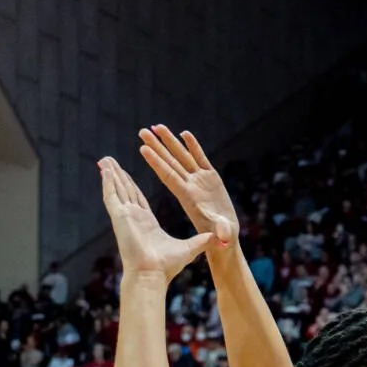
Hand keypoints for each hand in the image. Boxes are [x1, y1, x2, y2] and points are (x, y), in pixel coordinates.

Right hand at [99, 156, 211, 282]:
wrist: (152, 274)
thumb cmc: (166, 266)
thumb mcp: (189, 248)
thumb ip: (201, 240)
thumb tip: (215, 238)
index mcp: (147, 223)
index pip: (138, 199)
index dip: (133, 186)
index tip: (128, 176)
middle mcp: (134, 217)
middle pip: (126, 191)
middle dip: (119, 176)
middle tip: (112, 162)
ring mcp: (126, 216)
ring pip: (117, 190)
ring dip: (111, 174)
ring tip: (106, 160)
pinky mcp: (120, 216)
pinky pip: (112, 195)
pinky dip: (108, 181)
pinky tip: (105, 169)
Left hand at [136, 125, 238, 245]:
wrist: (224, 238)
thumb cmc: (221, 239)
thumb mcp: (221, 235)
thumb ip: (221, 231)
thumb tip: (224, 235)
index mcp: (188, 197)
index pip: (168, 176)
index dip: (157, 162)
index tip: (143, 148)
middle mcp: (191, 186)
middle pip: (170, 162)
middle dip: (157, 146)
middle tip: (142, 131)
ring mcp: (200, 180)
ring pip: (182, 156)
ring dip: (170, 142)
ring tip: (157, 127)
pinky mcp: (212, 178)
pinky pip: (200, 158)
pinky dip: (193, 146)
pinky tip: (184, 134)